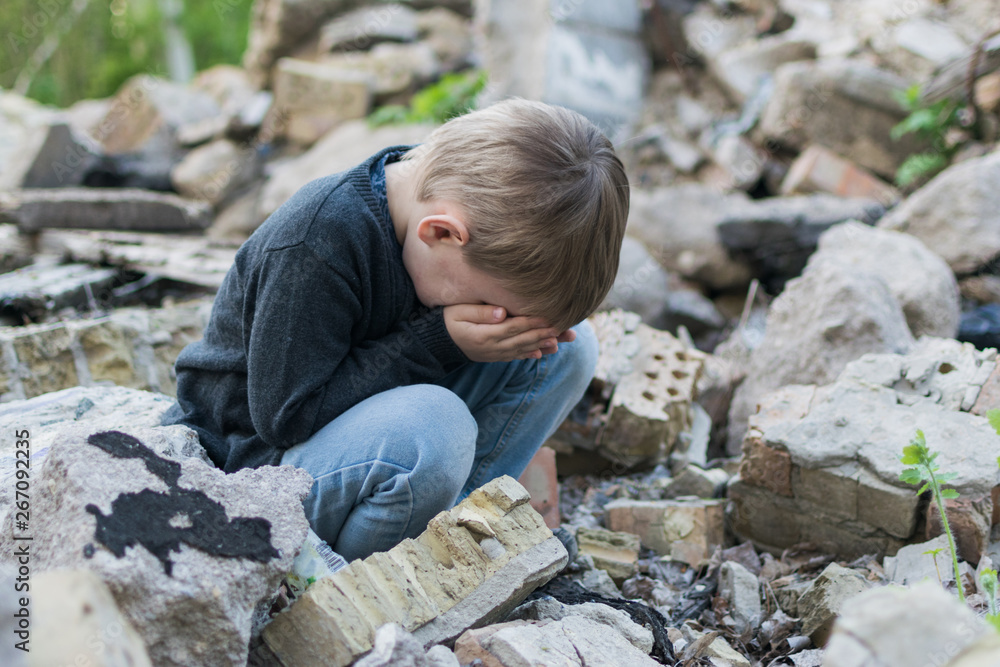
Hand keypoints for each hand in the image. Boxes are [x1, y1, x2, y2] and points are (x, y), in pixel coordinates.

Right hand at [443, 304, 575, 362]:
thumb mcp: (459, 312)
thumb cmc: (448, 320)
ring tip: (560, 340)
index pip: (514, 327)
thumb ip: (481, 312)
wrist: (438, 342)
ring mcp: (494, 354)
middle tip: (565, 329)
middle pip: (523, 340)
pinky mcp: (495, 356)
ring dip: (542, 345)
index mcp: (484, 335)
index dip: (533, 322)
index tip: (551, 317)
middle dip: (545, 334)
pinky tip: (543, 352)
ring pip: (523, 349)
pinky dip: (530, 354)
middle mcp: (492, 348)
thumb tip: (501, 312)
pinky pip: (515, 356)